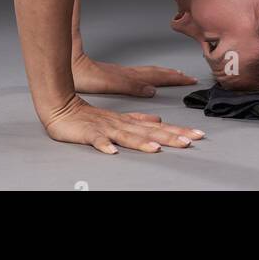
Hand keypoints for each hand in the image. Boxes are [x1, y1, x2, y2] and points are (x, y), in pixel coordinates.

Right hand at [44, 97, 205, 153]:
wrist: (61, 107)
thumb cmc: (89, 116)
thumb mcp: (118, 117)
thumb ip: (138, 119)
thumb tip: (159, 120)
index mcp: (128, 122)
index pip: (158, 128)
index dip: (178, 131)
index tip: (197, 135)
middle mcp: (120, 124)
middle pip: (149, 132)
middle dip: (170, 137)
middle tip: (190, 141)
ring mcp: (105, 128)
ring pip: (126, 136)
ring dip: (141, 143)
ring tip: (157, 149)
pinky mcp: (88, 133)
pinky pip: (96, 140)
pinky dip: (104, 145)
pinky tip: (111, 152)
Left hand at [72, 54, 198, 96]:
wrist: (72, 66)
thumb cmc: (87, 76)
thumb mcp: (111, 84)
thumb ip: (132, 86)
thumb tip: (152, 90)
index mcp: (130, 76)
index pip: (157, 76)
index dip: (174, 79)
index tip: (189, 79)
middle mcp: (129, 73)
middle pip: (156, 73)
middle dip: (173, 76)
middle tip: (188, 77)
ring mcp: (122, 73)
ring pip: (148, 72)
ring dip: (163, 74)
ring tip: (174, 74)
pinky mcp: (115, 74)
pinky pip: (139, 73)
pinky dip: (149, 75)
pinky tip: (148, 80)